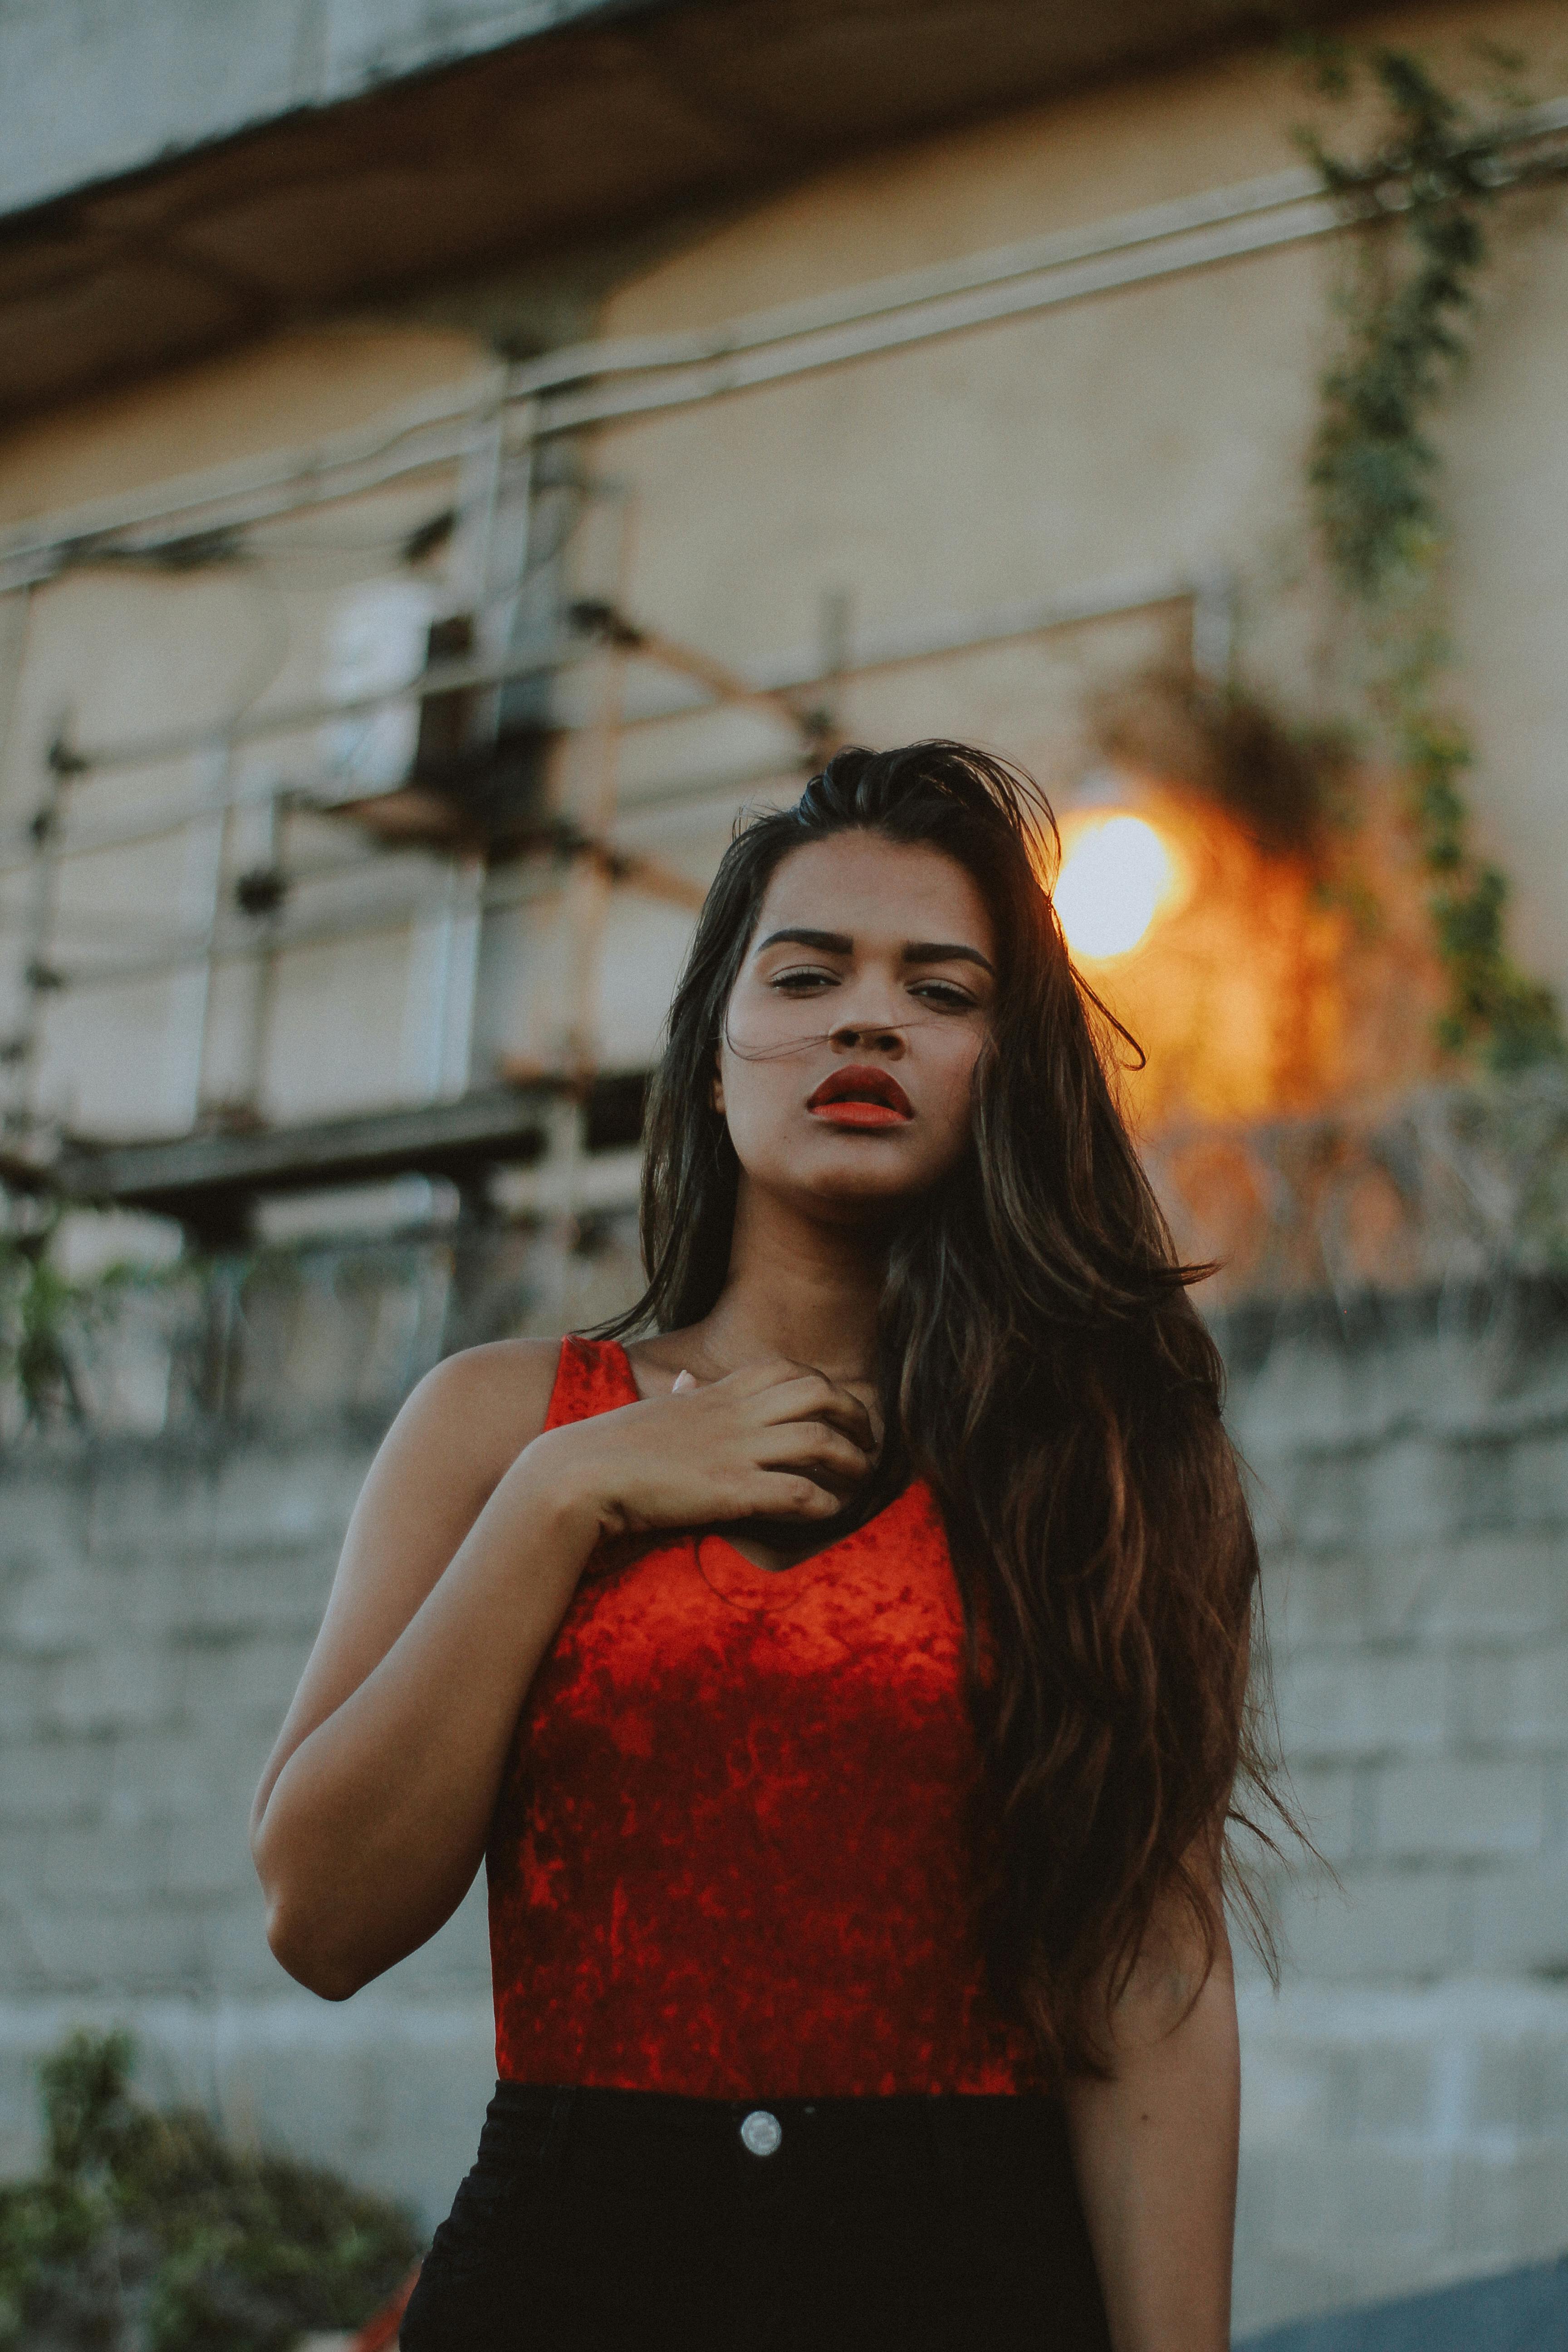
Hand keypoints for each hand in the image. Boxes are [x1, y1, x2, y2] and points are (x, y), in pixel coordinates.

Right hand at [523, 1357, 875, 1541]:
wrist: (581, 1474)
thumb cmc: (613, 1445)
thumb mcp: (656, 1409)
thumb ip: (682, 1394)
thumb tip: (686, 1379)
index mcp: (718, 1392)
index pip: (789, 1370)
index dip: (826, 1386)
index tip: (840, 1410)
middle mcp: (734, 1414)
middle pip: (820, 1394)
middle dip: (855, 1416)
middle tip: (867, 1442)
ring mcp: (735, 1450)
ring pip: (820, 1440)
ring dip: (851, 1461)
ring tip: (861, 1480)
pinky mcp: (732, 1491)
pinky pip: (799, 1492)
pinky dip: (826, 1502)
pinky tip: (833, 1513)